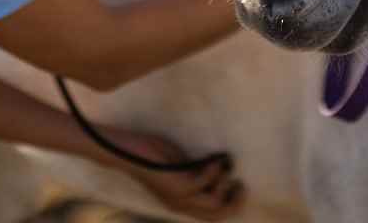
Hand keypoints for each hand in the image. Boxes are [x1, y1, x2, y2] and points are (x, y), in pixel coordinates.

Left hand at [98, 128, 244, 220]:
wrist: (126, 151)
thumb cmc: (151, 154)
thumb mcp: (180, 165)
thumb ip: (196, 171)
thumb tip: (220, 166)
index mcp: (183, 203)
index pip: (214, 216)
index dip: (233, 205)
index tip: (240, 185)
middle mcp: (181, 205)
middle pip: (218, 215)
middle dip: (235, 201)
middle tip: (240, 182)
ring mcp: (178, 198)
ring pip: (214, 203)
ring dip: (224, 182)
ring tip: (222, 163)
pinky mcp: (175, 186)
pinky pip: (203, 183)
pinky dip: (213, 169)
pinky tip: (213, 157)